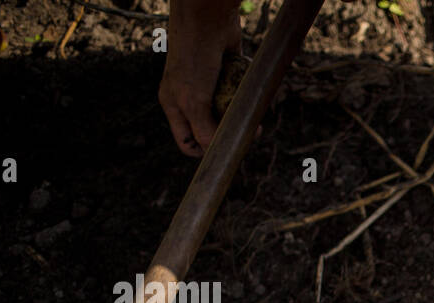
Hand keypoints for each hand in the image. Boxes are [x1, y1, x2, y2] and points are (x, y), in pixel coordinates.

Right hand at [159, 0, 243, 156]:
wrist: (208, 18)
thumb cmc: (193, 58)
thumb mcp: (194, 102)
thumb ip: (204, 130)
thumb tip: (215, 153)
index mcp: (175, 106)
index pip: (187, 141)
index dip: (204, 151)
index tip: (227, 153)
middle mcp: (191, 96)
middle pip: (213, 127)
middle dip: (231, 132)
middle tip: (251, 132)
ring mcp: (210, 84)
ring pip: (230, 110)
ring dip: (243, 114)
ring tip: (256, 115)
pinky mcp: (228, 72)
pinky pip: (241, 91)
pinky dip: (250, 95)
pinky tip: (258, 97)